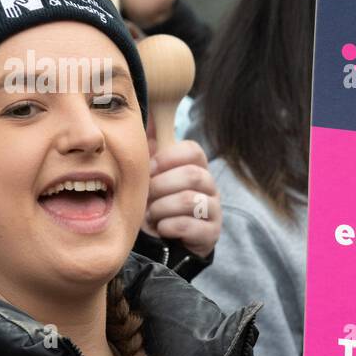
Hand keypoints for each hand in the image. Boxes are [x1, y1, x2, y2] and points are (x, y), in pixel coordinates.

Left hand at [143, 138, 220, 258]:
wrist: (163, 244)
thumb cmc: (154, 204)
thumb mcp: (147, 176)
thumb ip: (146, 148)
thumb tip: (141, 111)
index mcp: (195, 167)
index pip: (193, 150)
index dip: (168, 158)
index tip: (149, 170)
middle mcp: (210, 186)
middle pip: (193, 175)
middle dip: (162, 186)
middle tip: (146, 198)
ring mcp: (214, 210)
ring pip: (191, 200)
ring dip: (162, 208)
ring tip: (151, 216)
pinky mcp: (212, 233)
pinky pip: (193, 225)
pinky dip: (169, 226)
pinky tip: (162, 229)